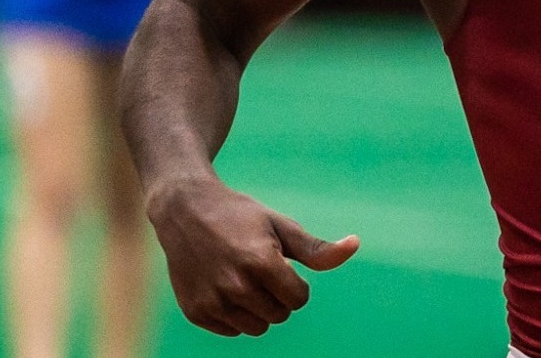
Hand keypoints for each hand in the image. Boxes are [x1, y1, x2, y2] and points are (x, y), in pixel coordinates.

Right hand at [146, 175, 358, 336]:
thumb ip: (317, 248)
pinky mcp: (195, 311)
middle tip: (259, 268)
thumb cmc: (239, 216)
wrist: (184, 211)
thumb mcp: (280, 225)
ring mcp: (212, 301)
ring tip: (243, 278)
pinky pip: (232, 330)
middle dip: (278, 295)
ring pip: (257, 327)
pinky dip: (234, 314)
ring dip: (258, 308)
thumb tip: (355, 245)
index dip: (296, 283)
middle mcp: (235, 286)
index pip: (298, 299)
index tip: (281, 264)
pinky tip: (222, 285)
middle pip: (280, 315)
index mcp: (261, 263)